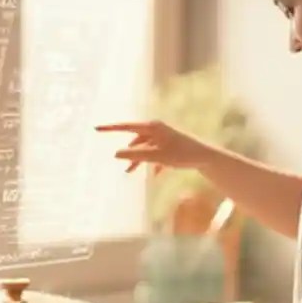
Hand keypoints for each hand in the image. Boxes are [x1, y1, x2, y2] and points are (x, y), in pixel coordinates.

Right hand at [93, 120, 212, 173]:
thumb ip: (136, 156)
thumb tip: (116, 154)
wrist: (206, 157)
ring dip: (138, 160)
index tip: (95, 128)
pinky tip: (156, 175)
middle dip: (128, 153)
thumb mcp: (156, 156)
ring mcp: (164, 138)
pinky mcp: (170, 146)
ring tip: (129, 172)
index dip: (110, 129)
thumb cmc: (181, 154)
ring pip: (144, 149)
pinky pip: (156, 154)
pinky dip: (153, 163)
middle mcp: (157, 129)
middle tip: (119, 163)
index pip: (126, 127)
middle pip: (135, 140)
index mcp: (152, 127)